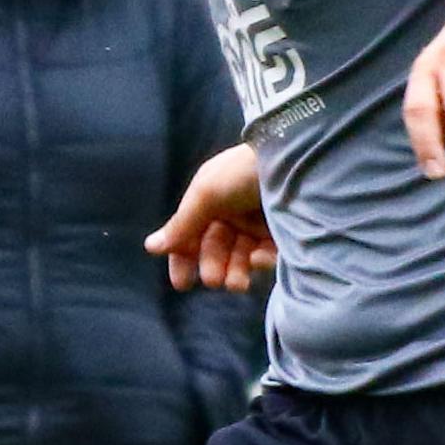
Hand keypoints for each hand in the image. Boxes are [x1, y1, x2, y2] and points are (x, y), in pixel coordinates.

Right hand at [146, 142, 276, 291]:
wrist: (294, 161)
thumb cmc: (242, 173)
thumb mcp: (206, 194)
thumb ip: (181, 223)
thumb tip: (150, 247)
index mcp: (209, 200)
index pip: (189, 235)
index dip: (183, 259)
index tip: (182, 284)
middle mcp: (232, 212)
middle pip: (215, 249)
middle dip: (213, 266)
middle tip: (214, 280)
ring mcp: (257, 222)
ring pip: (240, 256)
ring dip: (235, 272)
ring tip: (236, 284)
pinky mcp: (282, 231)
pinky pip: (266, 254)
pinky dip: (260, 261)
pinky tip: (259, 260)